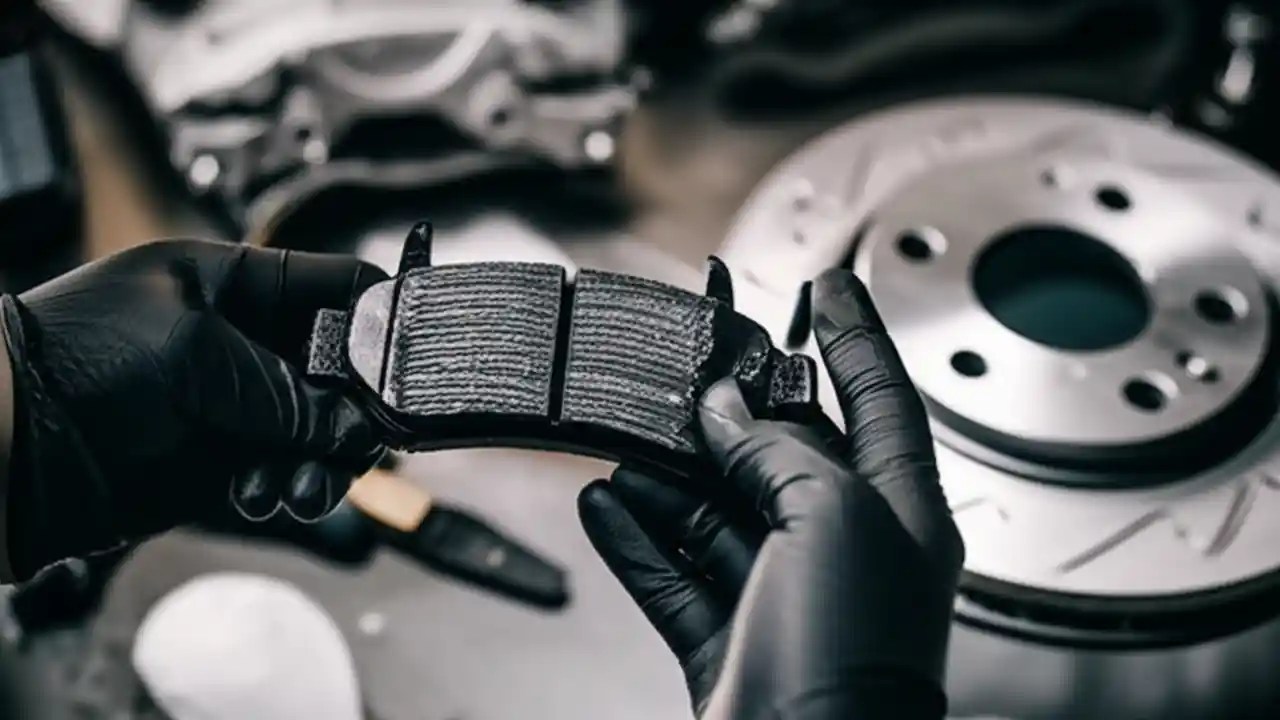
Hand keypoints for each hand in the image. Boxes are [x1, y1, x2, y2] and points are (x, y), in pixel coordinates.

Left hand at [1, 240, 387, 579]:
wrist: (2, 448)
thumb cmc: (79, 361)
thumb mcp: (194, 353)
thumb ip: (284, 391)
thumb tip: (350, 428)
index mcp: (236, 284)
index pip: (335, 287)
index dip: (380, 319)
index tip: (412, 361)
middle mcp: (245, 341)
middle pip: (341, 371)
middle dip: (357, 410)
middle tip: (364, 442)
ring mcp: (234, 404)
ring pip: (320, 433)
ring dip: (324, 462)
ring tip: (302, 488)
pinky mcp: (220, 462)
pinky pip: (284, 474)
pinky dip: (285, 489)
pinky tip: (261, 496)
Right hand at [578, 269, 963, 718]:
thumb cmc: (850, 661)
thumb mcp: (831, 519)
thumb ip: (777, 453)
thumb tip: (725, 413)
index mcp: (898, 514)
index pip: (880, 397)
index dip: (855, 334)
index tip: (832, 283)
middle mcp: (844, 551)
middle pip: (783, 454)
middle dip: (732, 413)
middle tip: (689, 368)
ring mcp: (782, 597)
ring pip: (717, 513)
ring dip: (667, 479)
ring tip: (625, 443)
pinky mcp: (728, 641)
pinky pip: (674, 573)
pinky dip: (637, 538)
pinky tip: (604, 504)